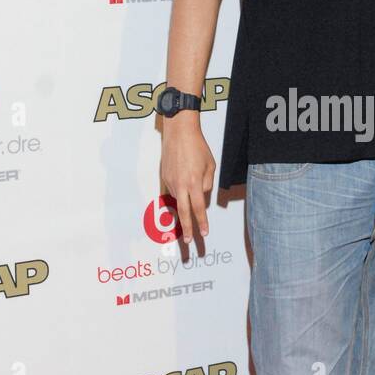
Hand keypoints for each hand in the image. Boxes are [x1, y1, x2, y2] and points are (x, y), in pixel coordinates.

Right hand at [160, 115, 215, 247]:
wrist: (178, 132)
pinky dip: (179, 192)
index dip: (202, 222)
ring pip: (178, 200)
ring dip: (184, 206)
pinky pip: (174, 190)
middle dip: (187, 229)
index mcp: (194, 183)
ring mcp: (170, 182)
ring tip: (189, 203)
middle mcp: (180, 185)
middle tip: (190, 242)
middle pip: (183, 213)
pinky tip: (183, 181)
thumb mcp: (210, 166)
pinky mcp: (164, 177)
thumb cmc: (197, 147)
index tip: (204, 233)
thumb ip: (207, 183)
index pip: (199, 208)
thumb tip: (202, 194)